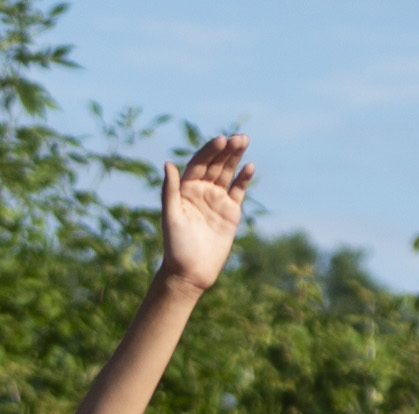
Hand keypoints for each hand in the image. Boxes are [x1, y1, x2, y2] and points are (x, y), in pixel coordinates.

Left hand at [159, 134, 253, 294]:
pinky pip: (238, 190)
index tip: (220, 140)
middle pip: (216, 164)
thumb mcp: (171, 215)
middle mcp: (202, 190)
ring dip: (236, 157)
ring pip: (228, 173)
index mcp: (185, 187)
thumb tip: (168, 163)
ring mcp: (217, 199)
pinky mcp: (231, 212)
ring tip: (244, 141)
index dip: (210, 150)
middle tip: (239, 137)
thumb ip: (170, 189)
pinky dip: (244, 178)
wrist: (190, 271)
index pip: (200, 162)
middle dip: (227, 150)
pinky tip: (250, 166)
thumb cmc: (175, 245)